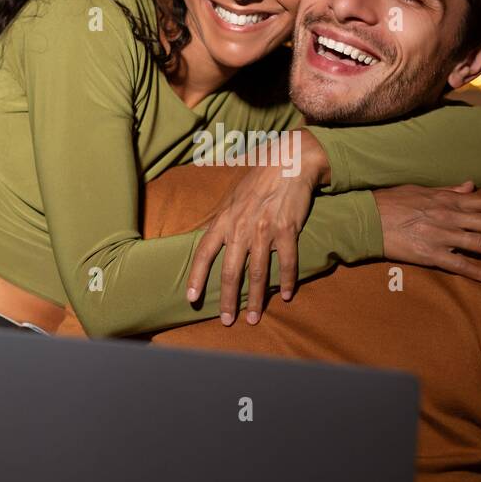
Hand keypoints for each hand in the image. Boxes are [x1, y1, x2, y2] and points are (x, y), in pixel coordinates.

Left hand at [186, 129, 328, 324]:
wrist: (288, 161)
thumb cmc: (259, 179)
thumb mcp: (233, 197)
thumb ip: (223, 219)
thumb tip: (211, 238)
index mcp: (225, 219)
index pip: (204, 252)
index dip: (197, 277)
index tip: (191, 298)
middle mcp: (241, 228)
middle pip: (231, 272)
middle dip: (228, 300)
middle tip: (227, 320)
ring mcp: (265, 230)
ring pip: (258, 273)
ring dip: (256, 300)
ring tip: (253, 318)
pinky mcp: (287, 230)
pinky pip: (288, 262)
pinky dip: (288, 281)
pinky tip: (287, 295)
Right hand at [373, 181, 480, 282]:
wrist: (366, 218)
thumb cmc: (391, 201)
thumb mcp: (422, 189)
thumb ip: (449, 190)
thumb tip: (470, 186)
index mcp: (448, 199)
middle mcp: (449, 216)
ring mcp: (441, 235)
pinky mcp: (429, 254)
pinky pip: (459, 264)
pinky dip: (478, 271)